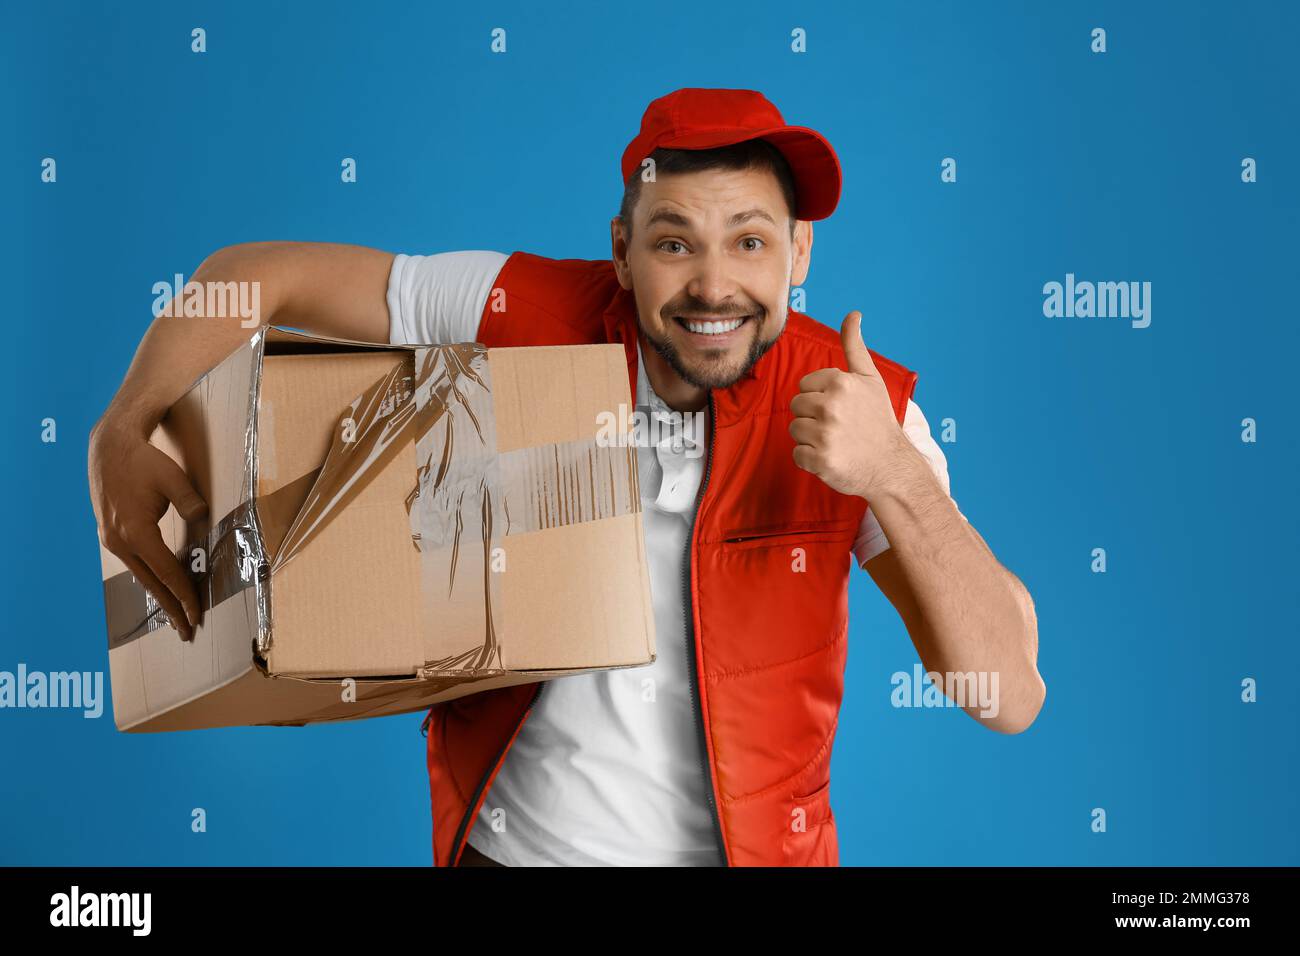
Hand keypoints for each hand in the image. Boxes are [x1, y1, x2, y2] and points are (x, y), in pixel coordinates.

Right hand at [88, 417, 207, 639]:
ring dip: (160, 598)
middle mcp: (120, 542)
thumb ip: (190, 501)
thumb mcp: (172, 478)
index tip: (197, 615)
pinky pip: (135, 565)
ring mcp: (112, 541)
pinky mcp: (111, 536)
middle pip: (152, 584)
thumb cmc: (143, 461)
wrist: (109, 447)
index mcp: (136, 532)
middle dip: (171, 609)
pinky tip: (160, 590)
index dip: (184, 595)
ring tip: (175, 618)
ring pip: (141, 577)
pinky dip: (150, 580)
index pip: (167, 573)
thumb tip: (205, 518)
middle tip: (187, 632)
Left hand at [788, 310, 907, 498]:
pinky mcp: (820, 461)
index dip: (820, 397)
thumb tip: (853, 313)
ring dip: (810, 438)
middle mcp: (831, 406)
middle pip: (796, 406)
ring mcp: (825, 435)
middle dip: (813, 416)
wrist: (892, 466)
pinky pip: (797, 455)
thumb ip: (854, 346)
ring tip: (836, 442)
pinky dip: (811, 460)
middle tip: (839, 427)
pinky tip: (832, 458)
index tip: (841, 409)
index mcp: (840, 383)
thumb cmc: (878, 420)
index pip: (804, 386)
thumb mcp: (870, 378)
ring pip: (794, 429)